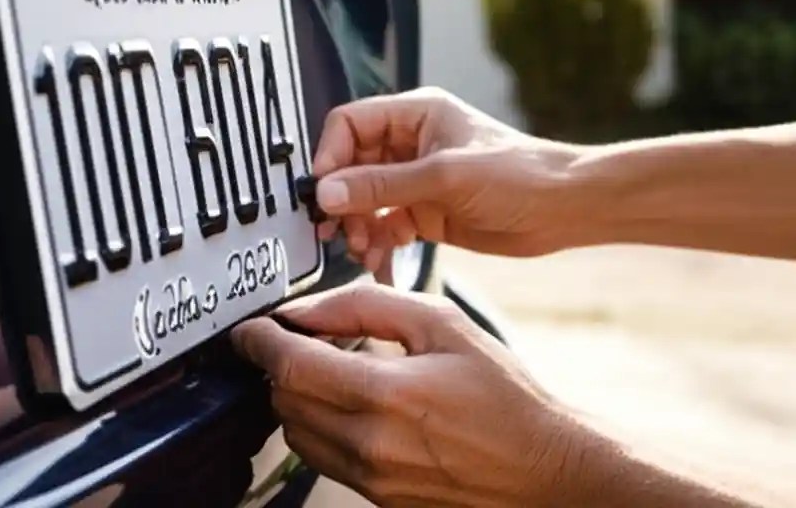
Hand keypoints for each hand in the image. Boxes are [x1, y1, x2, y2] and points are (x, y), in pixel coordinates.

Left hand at [232, 282, 587, 506]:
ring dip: (296, 399)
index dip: (259, 341)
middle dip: (278, 366)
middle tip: (295, 342)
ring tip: (328, 373)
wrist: (546, 471)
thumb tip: (307, 309)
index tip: (249, 328)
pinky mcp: (376, 498)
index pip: (289, 365)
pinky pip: (321, 459)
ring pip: (295, 433)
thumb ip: (367, 306)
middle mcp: (372, 444)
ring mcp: (372, 478)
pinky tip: (351, 406)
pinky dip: (320, 427)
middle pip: (283, 400)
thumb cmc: (504, 397)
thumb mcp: (443, 325)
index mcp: (389, 394)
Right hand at [313, 87, 583, 261]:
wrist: (565, 210)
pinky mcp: (424, 212)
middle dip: (341, 199)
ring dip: (356, 225)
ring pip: (363, 200)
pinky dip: (376, 244)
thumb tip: (329, 192)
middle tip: (335, 226)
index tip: (323, 189)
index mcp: (414, 115)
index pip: (349, 124)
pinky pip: (383, 226)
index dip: (330, 155)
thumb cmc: (522, 174)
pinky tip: (379, 260)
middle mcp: (409, 145)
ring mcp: (415, 180)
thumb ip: (382, 185)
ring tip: (362, 247)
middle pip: (350, 165)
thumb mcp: (444, 176)